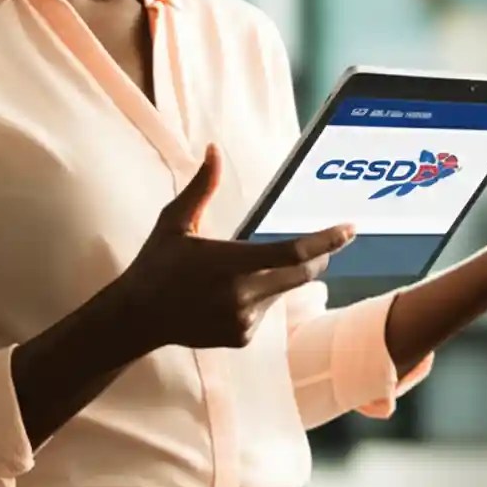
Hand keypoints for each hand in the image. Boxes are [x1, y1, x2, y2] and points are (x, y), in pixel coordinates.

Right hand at [117, 144, 353, 349]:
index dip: (326, 241)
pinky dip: (261, 297)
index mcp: (229, 262)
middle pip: (302, 274)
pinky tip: (230, 295)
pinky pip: (266, 310)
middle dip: (319, 257)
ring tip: (244, 270)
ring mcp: (244, 320)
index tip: (350, 229)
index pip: (292, 252)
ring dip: (281, 276)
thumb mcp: (175, 221)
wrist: (137, 317)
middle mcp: (242, 294)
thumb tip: (213, 150)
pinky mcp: (242, 337)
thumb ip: (202, 187)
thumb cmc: (156, 264)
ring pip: (283, 291)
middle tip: (329, 243)